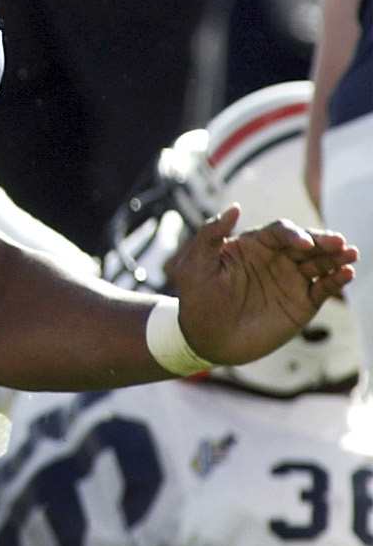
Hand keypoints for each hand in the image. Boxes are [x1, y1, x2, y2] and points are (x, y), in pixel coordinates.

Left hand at [169, 206, 356, 366]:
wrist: (205, 339)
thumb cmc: (196, 299)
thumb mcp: (195, 264)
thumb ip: (211, 234)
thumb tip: (235, 207)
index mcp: (252, 245)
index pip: (279, 232)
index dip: (293, 234)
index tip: (303, 243)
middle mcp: (276, 259)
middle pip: (306, 244)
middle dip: (323, 241)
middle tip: (338, 242)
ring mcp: (290, 280)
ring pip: (319, 263)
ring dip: (336, 257)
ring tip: (350, 254)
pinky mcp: (301, 303)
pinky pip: (322, 288)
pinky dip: (336, 280)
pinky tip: (347, 273)